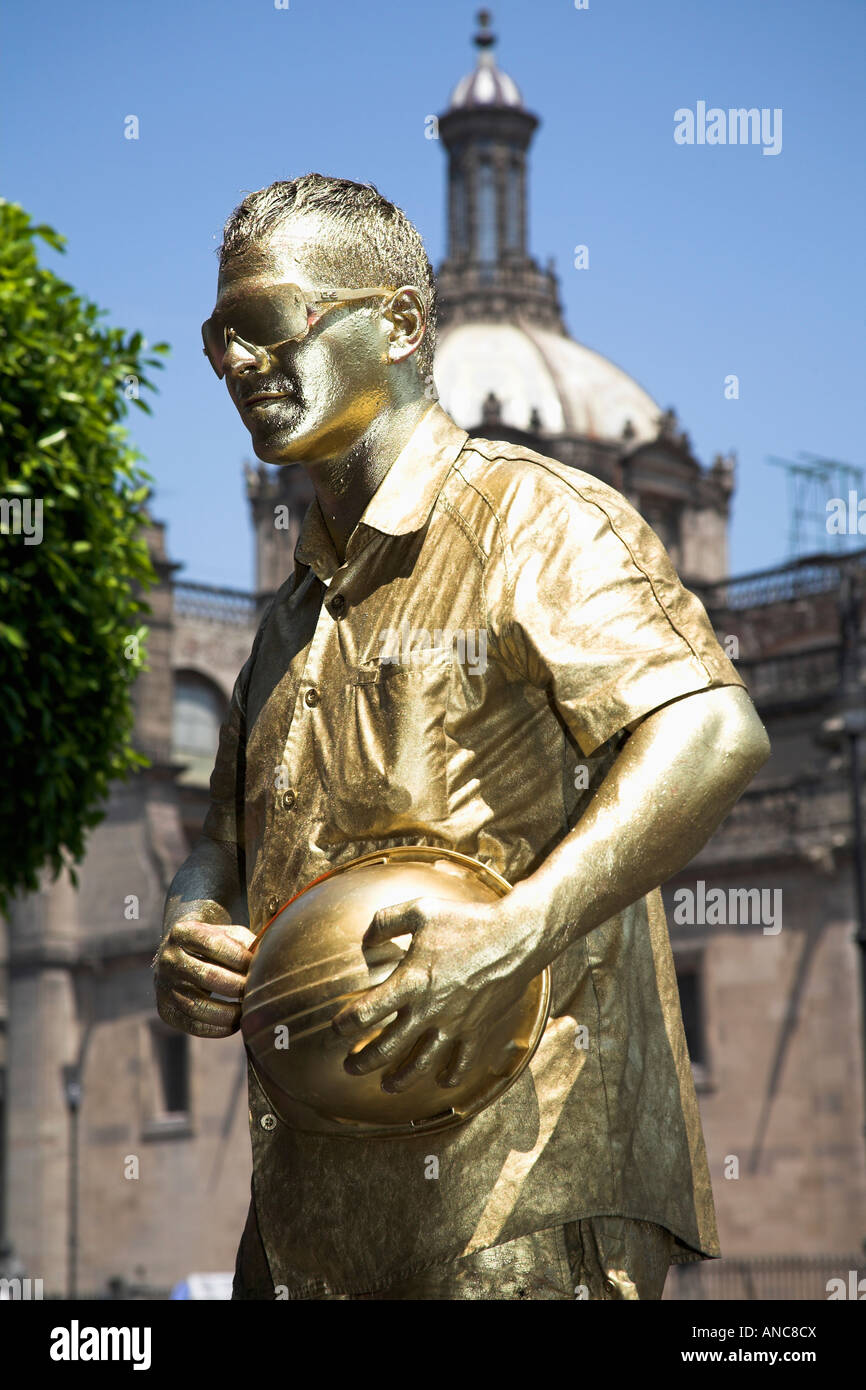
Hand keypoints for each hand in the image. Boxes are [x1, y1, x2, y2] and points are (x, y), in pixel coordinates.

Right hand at [154, 918, 255, 1037]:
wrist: (179, 956)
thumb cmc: (213, 944)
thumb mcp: (226, 933)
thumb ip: (245, 943)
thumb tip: (265, 962)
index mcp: (183, 932)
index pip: (215, 944)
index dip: (241, 958)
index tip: (258, 966)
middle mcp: (168, 959)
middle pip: (207, 976)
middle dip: (237, 986)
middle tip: (255, 991)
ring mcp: (164, 986)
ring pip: (197, 1005)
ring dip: (229, 1012)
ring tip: (246, 1010)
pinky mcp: (165, 1010)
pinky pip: (191, 1025)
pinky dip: (216, 1029)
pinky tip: (233, 1024)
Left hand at [331, 896, 533, 1093]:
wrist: (515, 937)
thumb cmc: (467, 921)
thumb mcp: (420, 910)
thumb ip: (386, 922)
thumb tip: (366, 941)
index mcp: (411, 982)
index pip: (367, 1012)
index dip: (345, 1024)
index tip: (337, 1027)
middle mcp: (428, 1010)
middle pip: (387, 1047)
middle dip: (363, 1061)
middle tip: (350, 1066)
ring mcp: (454, 1025)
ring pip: (420, 1064)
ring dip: (399, 1079)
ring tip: (386, 1087)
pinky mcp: (477, 1030)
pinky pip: (462, 1063)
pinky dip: (450, 1076)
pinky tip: (441, 1081)